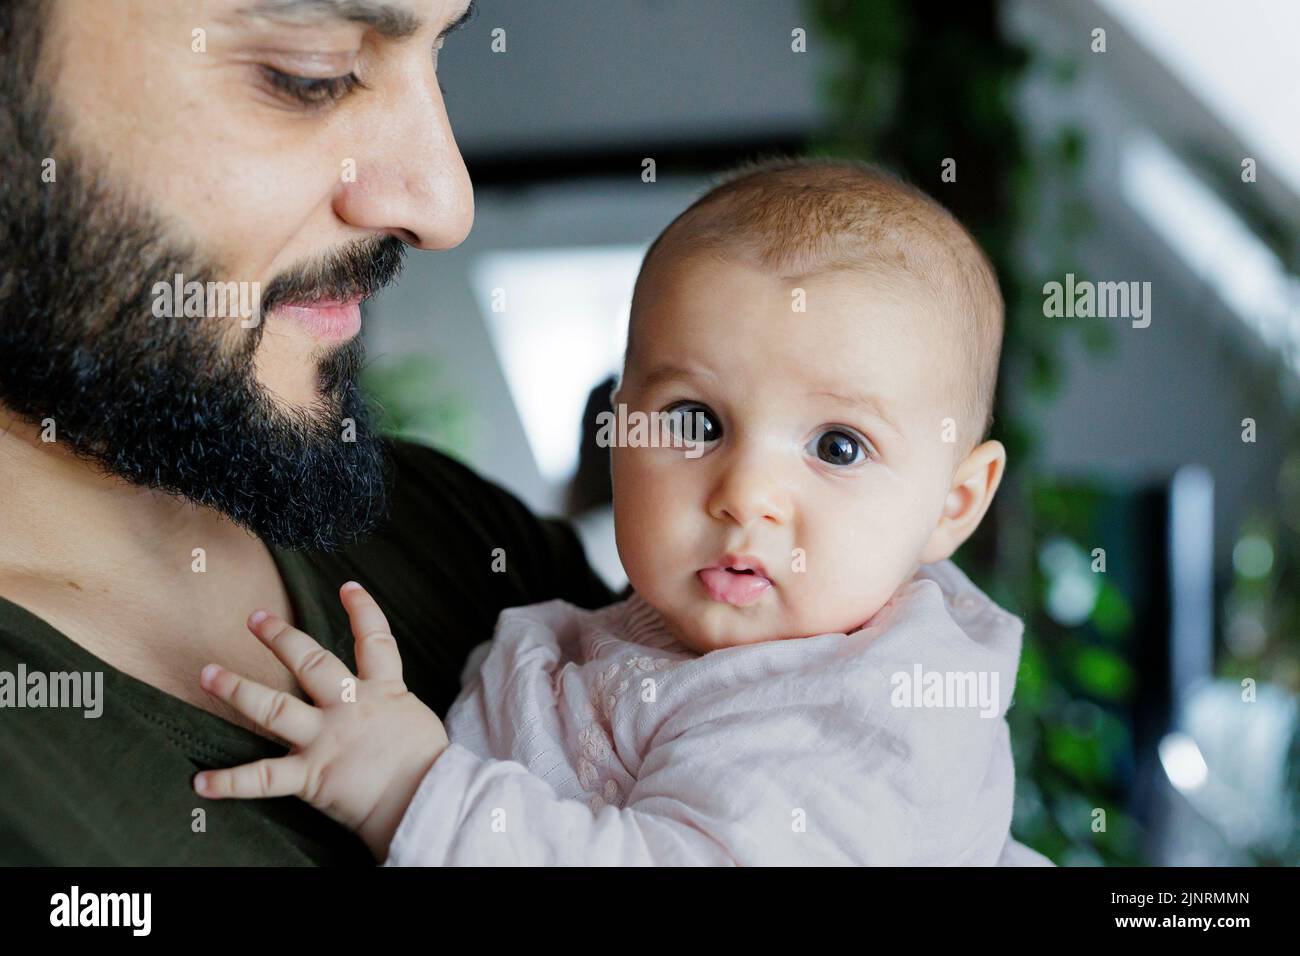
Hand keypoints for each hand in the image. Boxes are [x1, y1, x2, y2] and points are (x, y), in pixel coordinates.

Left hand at [192, 581, 448, 860]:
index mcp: (384, 691)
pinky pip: (263, 777)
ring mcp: (327, 739)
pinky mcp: (311, 775)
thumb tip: (387, 706)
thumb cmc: (429, 765)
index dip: (363, 610)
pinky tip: (201, 782)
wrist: (427, 799)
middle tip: (255, 618)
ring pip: (274, 708)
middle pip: (311, 663)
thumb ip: (393, 707)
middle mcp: (350, 707)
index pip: (375, 640)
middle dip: (281, 637)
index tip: (348, 587)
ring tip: (208, 674)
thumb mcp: (415, 721)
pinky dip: (230, 782)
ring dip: (237, 689)